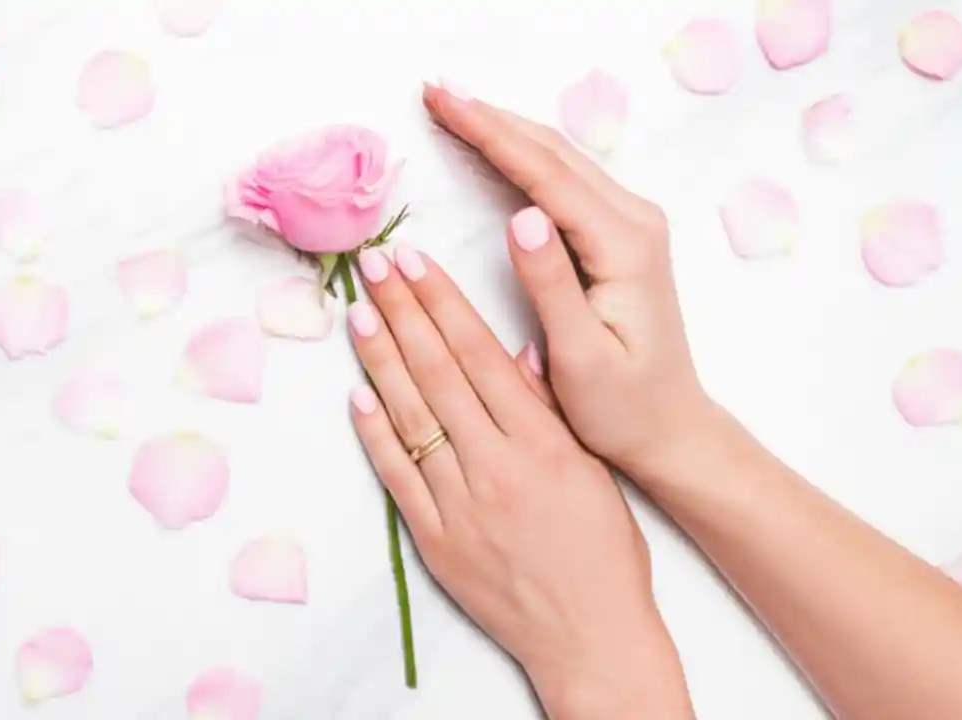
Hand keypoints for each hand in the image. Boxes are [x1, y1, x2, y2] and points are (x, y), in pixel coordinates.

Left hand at [346, 245, 692, 718]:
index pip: (480, 354)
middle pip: (438, 372)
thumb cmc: (604, 553)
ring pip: (410, 416)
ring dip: (381, 359)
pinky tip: (357, 394)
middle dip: (402, 310)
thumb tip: (516, 352)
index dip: (442, 301)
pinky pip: (397, 477)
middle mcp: (496, 466)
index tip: (415, 261)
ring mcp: (459, 504)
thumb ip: (549, 411)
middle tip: (373, 265)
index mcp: (543, 443)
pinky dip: (375, 435)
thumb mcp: (591, 469)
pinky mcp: (434, 541)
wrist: (592, 636)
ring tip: (358, 312)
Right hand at [423, 84, 714, 482]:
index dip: (490, 133)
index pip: (545, 172)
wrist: (670, 429)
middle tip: (435, 92)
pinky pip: (565, 179)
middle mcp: (634, 222)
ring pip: (560, 158)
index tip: (443, 103)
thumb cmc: (621, 407)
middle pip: (554, 150)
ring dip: (506, 130)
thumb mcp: (581, 356)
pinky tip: (498, 145)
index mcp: (623, 245)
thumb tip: (521, 216)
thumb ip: (551, 284)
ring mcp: (631, 225)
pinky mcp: (620, 237)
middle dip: (491, 117)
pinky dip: (524, 155)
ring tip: (455, 107)